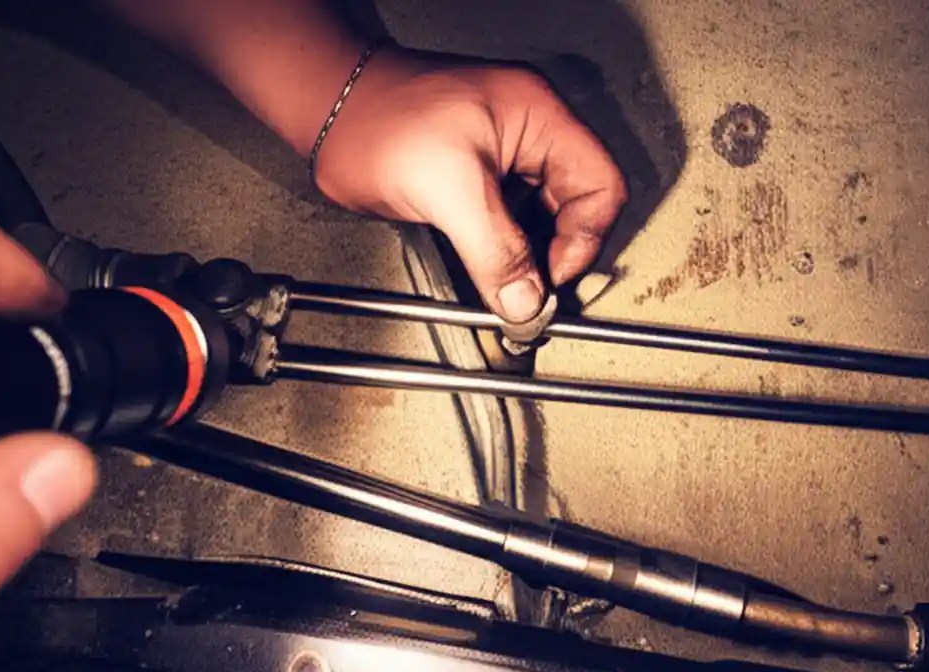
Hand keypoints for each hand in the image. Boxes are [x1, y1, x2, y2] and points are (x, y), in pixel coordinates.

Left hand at [314, 48, 627, 320]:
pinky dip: (506, 249)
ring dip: (531, 254)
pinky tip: (490, 267)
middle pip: (578, 204)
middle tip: (531, 288)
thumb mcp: (449, 191)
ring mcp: (505, 153)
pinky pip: (512, 220)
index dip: (585, 237)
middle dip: (558, 251)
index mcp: (538, 116)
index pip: (600, 185)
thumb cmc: (377, 119)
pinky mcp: (480, 176)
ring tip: (510, 282)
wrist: (328, 115)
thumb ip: (496, 251)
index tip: (551, 275)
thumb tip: (526, 300)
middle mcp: (529, 131)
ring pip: (544, 217)